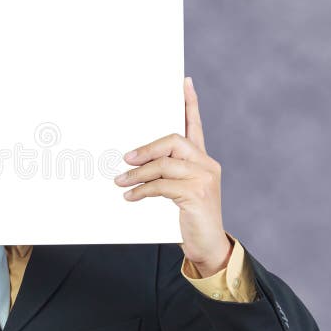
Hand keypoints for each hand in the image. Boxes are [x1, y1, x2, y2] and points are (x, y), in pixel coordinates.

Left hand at [113, 77, 231, 275]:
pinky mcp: (198, 195)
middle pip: (175, 140)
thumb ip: (163, 175)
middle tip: (126, 158)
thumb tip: (131, 163)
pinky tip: (131, 197)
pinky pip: (163, 185)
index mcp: (202, 160)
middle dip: (147, 148)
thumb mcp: (177, 192)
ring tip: (121, 182)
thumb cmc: (188, 218)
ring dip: (138, 173)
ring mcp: (205, 179)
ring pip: (165, 164)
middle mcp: (207, 164)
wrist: (209, 248)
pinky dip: (142, 190)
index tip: (183, 82)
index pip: (195, 125)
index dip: (190, 103)